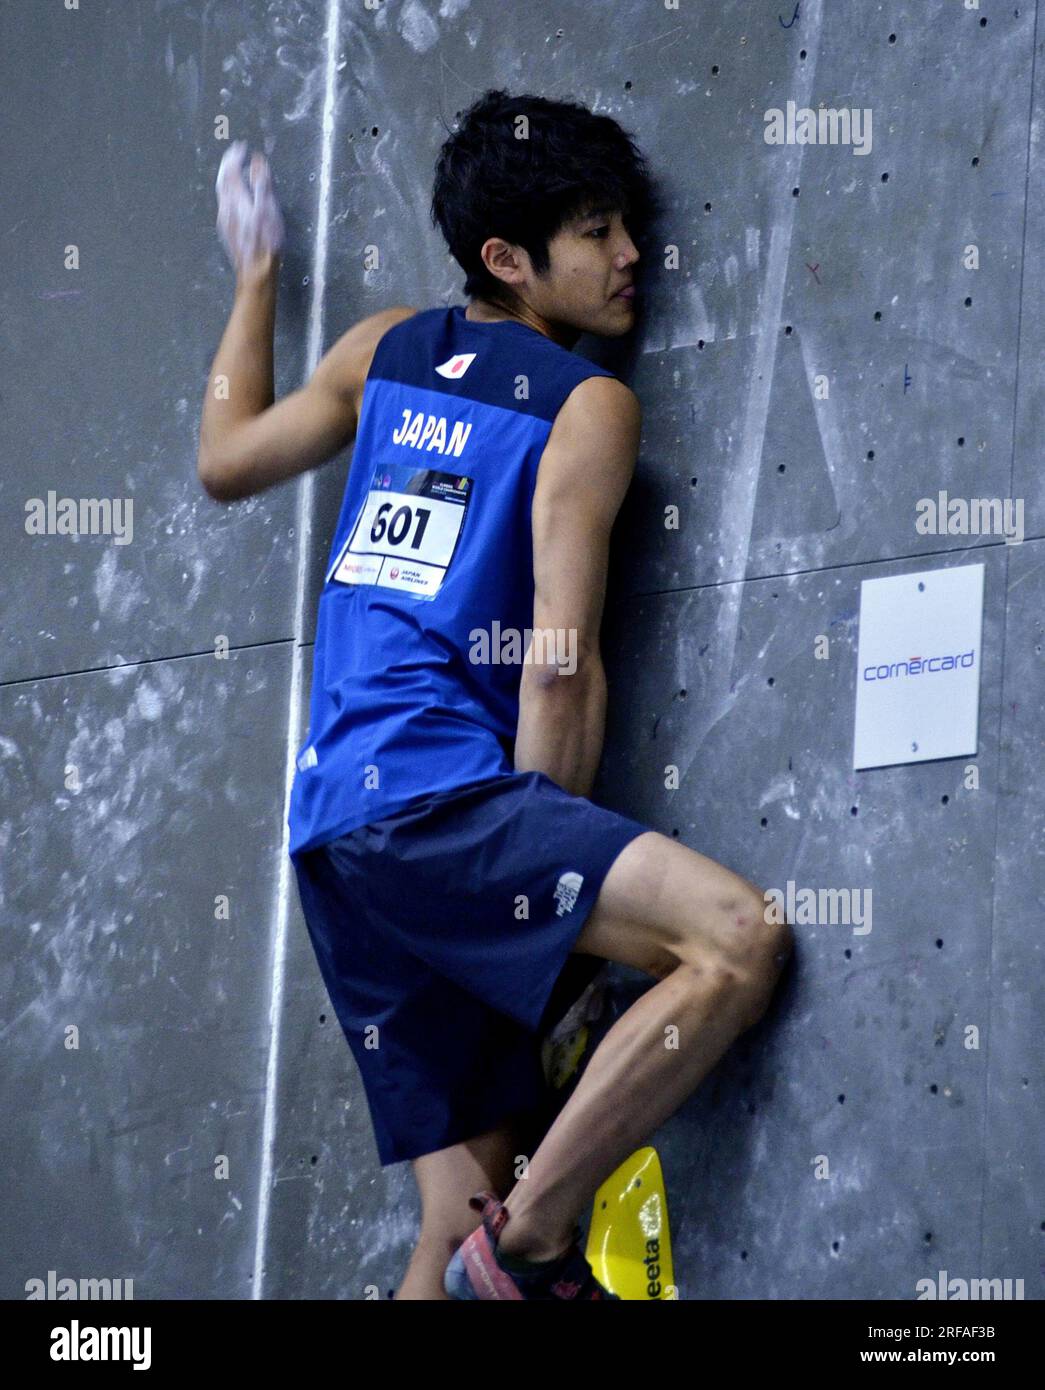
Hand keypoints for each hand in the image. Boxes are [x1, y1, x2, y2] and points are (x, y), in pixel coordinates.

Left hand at [215, 140, 284, 277]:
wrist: (255, 271)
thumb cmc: (266, 241)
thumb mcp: (268, 209)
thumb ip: (262, 183)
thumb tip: (256, 160)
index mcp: (236, 198)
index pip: (231, 170)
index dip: (235, 157)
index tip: (241, 146)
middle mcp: (226, 207)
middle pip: (222, 180)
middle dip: (228, 165)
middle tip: (234, 154)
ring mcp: (224, 220)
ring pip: (222, 192)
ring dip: (227, 178)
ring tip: (234, 170)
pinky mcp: (227, 231)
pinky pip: (225, 203)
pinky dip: (229, 192)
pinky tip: (235, 196)